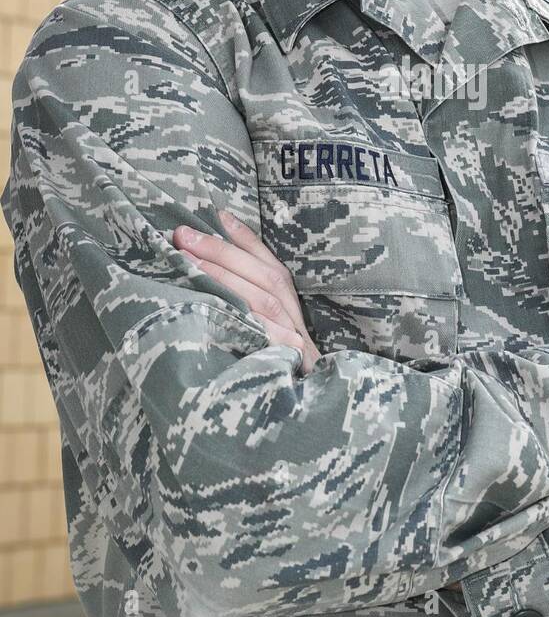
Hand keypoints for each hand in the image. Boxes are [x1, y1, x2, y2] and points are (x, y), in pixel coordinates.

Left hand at [173, 210, 321, 375]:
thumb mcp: (258, 321)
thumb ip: (240, 292)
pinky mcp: (284, 357)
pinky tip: (211, 306)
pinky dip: (238, 317)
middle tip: (182, 235)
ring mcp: (290, 335)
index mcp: (286, 297)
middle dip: (221, 252)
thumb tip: (203, 259)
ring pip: (260, 300)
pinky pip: (261, 334)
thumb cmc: (269, 358)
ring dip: (222, 277)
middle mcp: (291, 311)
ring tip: (186, 261)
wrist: (299, 402)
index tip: (216, 214)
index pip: (266, 259)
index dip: (243, 236)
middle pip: (261, 275)